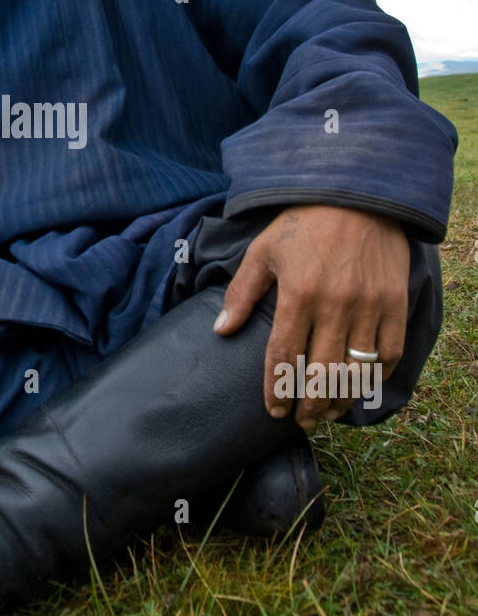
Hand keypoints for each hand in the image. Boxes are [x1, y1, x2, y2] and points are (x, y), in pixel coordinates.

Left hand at [213, 205, 410, 428]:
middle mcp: (335, 305)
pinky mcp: (395, 303)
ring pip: (355, 371)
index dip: (276, 390)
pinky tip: (360, 387)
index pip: (283, 357)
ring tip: (327, 413)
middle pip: (320, 374)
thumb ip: (242, 292)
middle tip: (302, 421)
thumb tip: (221, 331)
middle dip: (309, 406)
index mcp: (298, 294)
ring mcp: (369, 306)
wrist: (358, 194)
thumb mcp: (264, 250)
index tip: (274, 411)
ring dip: (340, 399)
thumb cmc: (304, 222)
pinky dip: (375, 377)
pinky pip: (389, 353)